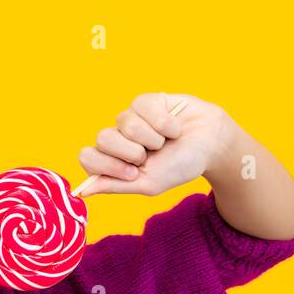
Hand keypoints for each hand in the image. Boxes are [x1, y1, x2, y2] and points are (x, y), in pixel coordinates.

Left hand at [76, 92, 238, 196]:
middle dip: (131, 151)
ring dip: (152, 137)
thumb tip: (83, 191)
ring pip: (125, 123)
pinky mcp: (145, 101)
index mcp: (114, 162)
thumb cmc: (180, 166)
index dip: (106, 164)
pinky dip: (164, 122)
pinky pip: (143, 107)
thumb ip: (115, 186)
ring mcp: (130, 119)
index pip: (88, 158)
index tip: (132, 172)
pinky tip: (174, 127)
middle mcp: (118, 139)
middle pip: (102, 138)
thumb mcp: (149, 184)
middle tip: (151, 156)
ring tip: (166, 142)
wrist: (211, 144)